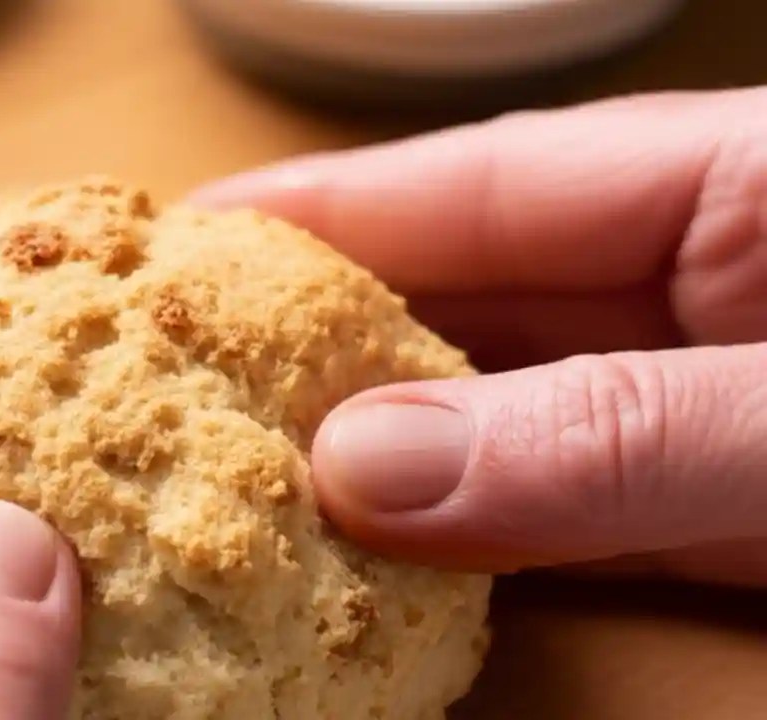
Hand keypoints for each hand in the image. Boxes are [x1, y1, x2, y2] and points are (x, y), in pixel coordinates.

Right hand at [189, 87, 766, 587]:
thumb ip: (606, 436)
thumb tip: (368, 467)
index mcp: (739, 184)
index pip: (489, 179)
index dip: (333, 206)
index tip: (196, 236)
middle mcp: (708, 282)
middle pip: (478, 296)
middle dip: (337, 339)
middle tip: (196, 379)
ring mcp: (714, 400)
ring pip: (506, 410)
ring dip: (390, 453)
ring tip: (256, 474)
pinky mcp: (728, 510)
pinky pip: (566, 511)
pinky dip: (472, 539)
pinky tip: (382, 555)